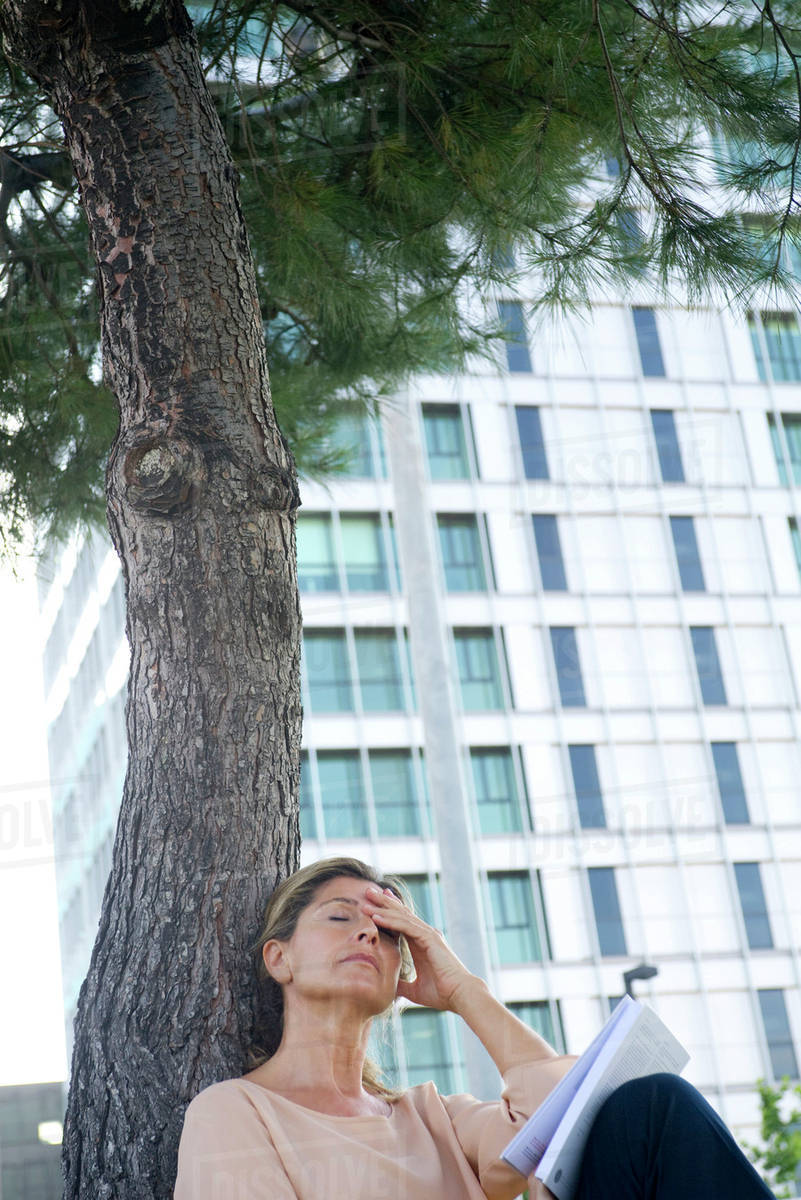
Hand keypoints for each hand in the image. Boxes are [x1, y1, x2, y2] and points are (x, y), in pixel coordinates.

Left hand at [361, 886, 476, 1010]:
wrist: (459, 995)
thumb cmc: (442, 993)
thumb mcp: (415, 989)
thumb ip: (402, 986)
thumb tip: (389, 990)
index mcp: (421, 944)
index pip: (402, 922)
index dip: (389, 910)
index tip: (375, 902)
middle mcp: (424, 935)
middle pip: (400, 913)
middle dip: (383, 901)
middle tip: (368, 890)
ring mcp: (427, 934)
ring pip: (401, 916)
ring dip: (383, 907)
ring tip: (366, 899)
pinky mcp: (429, 938)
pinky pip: (406, 926)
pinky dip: (390, 920)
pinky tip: (376, 917)